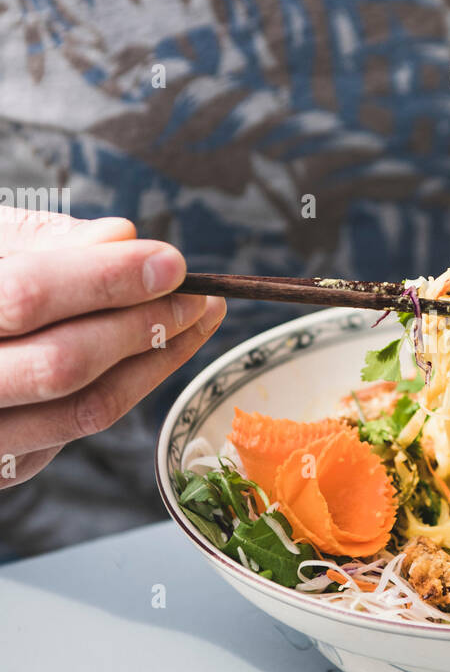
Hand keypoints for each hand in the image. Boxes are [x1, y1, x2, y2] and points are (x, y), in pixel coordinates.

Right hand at [0, 209, 225, 489]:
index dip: (106, 278)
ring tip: (193, 321)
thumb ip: (42, 241)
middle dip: (144, 325)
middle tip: (198, 296)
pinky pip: (76, 434)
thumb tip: (121, 237)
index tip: (171, 261)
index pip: (28, 295)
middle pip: (63, 363)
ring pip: (82, 411)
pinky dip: (124, 389)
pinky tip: (151, 355)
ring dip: (154, 364)